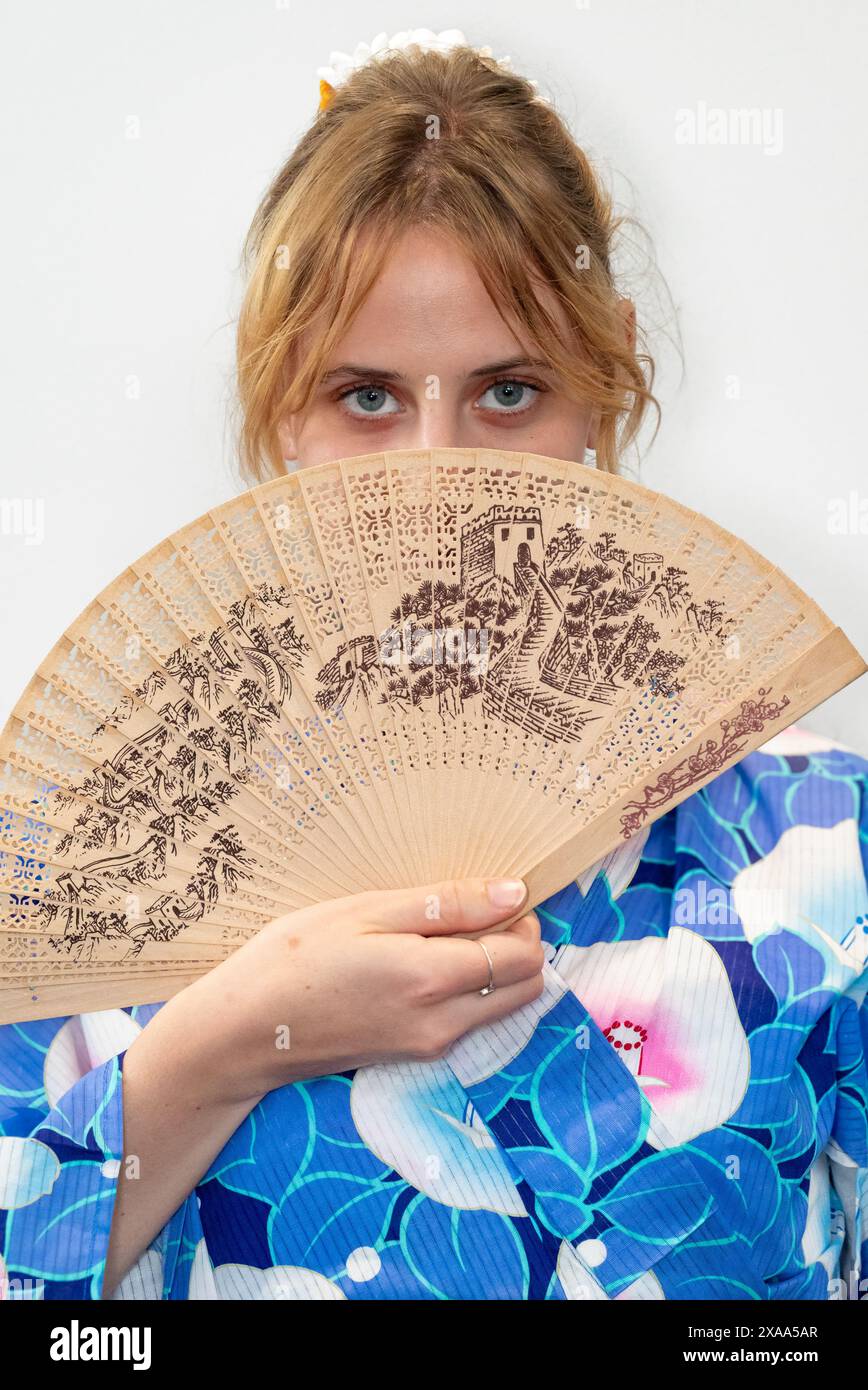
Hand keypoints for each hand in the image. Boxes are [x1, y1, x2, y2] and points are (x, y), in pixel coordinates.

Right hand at [155, 877, 543, 1104]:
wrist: (245, 1032)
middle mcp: (443, 1023)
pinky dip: (469, 992)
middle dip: (517, 947)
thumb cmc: (295, 958)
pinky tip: (421, 966)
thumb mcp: (366, 911)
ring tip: (442, 937)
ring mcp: (431, 1048)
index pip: (523, 956)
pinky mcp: (415, 1058)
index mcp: (432, 979)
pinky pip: (471, 1022)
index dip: (522, 921)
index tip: (493, 897)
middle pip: (526, 988)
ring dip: (495, 971)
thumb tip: (513, 894)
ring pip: (502, 1008)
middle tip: (475, 915)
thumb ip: (446, 904)